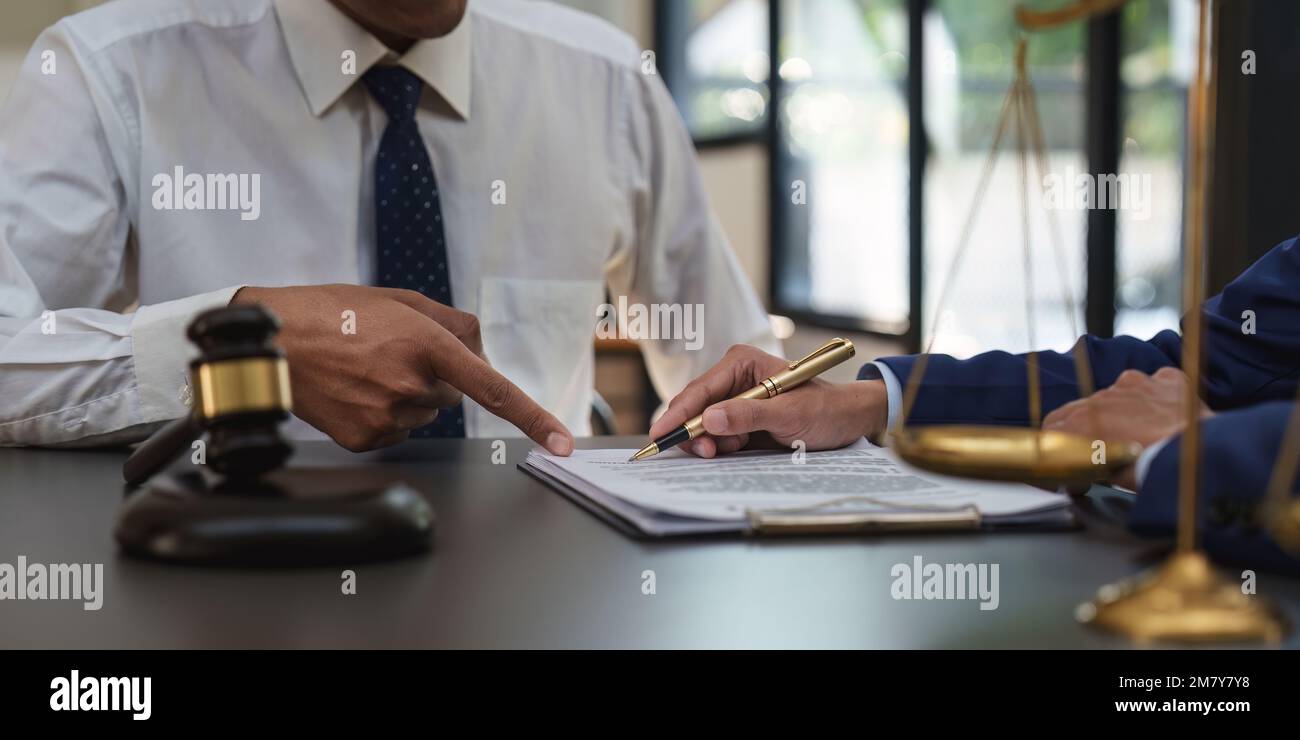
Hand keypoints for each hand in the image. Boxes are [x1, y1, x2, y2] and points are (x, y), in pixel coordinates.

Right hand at [231, 284, 572, 454]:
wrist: (268, 342)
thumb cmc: (333, 312)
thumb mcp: (399, 300)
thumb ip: (451, 323)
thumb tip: (482, 351)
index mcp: (426, 346)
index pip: (493, 389)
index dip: (534, 418)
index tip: (563, 444)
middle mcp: (411, 385)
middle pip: (451, 394)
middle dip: (433, 376)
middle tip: (388, 352)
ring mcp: (387, 417)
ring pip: (424, 414)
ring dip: (406, 395)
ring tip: (363, 368)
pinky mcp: (364, 439)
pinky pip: (396, 431)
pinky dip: (382, 413)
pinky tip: (352, 390)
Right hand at [649, 344, 887, 457]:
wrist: (848, 421)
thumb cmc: (825, 409)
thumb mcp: (790, 413)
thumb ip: (748, 415)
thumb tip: (708, 419)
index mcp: (741, 362)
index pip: (700, 389)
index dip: (678, 413)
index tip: (662, 434)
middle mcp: (733, 378)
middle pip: (694, 407)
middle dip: (696, 433)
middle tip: (709, 453)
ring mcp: (734, 399)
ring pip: (702, 425)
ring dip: (714, 443)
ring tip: (742, 446)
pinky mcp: (739, 419)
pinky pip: (717, 436)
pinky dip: (722, 447)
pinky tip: (742, 447)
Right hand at [1043, 367, 1211, 488]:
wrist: (1199, 456)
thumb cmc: (1151, 469)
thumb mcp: (1107, 474)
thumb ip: (1087, 463)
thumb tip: (1077, 476)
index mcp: (1083, 419)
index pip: (1055, 422)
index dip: (1061, 436)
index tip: (1069, 447)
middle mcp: (1104, 395)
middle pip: (1089, 406)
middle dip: (1095, 422)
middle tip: (1110, 445)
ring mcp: (1138, 383)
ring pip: (1122, 392)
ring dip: (1127, 408)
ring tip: (1145, 432)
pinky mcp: (1167, 379)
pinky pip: (1157, 384)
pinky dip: (1159, 397)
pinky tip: (1167, 416)